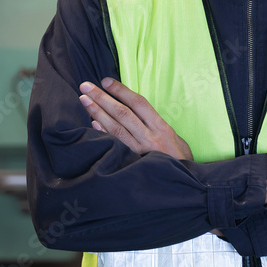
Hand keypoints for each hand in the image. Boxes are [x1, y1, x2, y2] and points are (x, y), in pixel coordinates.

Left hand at [79, 78, 193, 160]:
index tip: (106, 81)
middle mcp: (150, 138)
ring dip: (97, 113)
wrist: (183, 185)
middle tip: (85, 87)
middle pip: (122, 113)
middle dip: (102, 98)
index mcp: (162, 129)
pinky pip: (114, 146)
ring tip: (84, 100)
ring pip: (115, 128)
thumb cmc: (181, 162)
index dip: (121, 91)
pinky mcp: (132, 164)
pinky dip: (103, 134)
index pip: (139, 103)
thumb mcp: (178, 141)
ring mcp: (139, 152)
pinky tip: (91, 124)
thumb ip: (158, 127)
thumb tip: (141, 115)